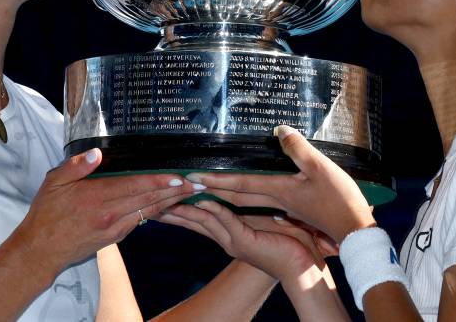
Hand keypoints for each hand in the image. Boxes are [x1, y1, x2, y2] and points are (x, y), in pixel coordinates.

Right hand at [17, 148, 195, 276]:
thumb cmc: (47, 214)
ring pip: (148, 211)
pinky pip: (140, 220)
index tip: (179, 175)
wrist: (42, 251)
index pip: (135, 186)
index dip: (159, 181)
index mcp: (96, 197)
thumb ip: (76, 166)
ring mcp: (115, 227)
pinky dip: (157, 211)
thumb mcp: (53, 182)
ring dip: (171, 201)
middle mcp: (110, 214)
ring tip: (190, 192)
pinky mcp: (115, 236)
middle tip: (198, 183)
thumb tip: (97, 154)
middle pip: (149, 199)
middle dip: (175, 190)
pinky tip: (168, 203)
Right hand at [157, 200, 330, 282]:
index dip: (181, 208)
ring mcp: (234, 241)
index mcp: (231, 233)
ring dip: (187, 206)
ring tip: (168, 195)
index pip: (200, 218)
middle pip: (193, 220)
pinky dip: (213, 210)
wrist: (304, 268)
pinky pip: (225, 221)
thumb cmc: (291, 244)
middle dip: (172, 209)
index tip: (164, 197)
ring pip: (204, 220)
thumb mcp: (268, 220)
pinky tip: (201, 200)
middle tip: (151, 198)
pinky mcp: (245, 241)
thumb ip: (253, 208)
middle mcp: (228, 238)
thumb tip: (247, 187)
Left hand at [186, 126, 376, 242]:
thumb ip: (298, 149)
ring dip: (228, 195)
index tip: (194, 176)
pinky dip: (249, 198)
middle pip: (238, 196)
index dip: (216, 179)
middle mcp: (277, 202)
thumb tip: (278, 130)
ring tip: (212, 188)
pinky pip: (263, 204)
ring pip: (248, 202)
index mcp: (279, 191)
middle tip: (191, 184)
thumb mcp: (320, 168)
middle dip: (214, 189)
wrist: (354, 231)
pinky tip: (248, 196)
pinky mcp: (296, 211)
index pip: (240, 184)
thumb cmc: (339, 200)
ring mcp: (286, 209)